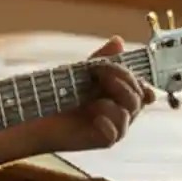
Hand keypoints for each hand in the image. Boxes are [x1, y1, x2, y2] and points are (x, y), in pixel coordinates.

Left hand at [29, 36, 155, 152]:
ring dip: (114, 100)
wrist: (39, 115)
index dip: (142, 83)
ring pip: (129, 115)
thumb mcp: (83, 71)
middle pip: (138, 99)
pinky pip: (115, 134)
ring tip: (94, 97)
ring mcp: (112, 127)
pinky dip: (108, 123)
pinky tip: (96, 118)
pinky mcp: (101, 140)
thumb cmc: (61, 94)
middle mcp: (119, 112)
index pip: (142, 90)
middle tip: (100, 71)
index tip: (133, 73)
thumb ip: (103, 58)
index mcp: (119, 96)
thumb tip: (119, 40)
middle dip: (123, 80)